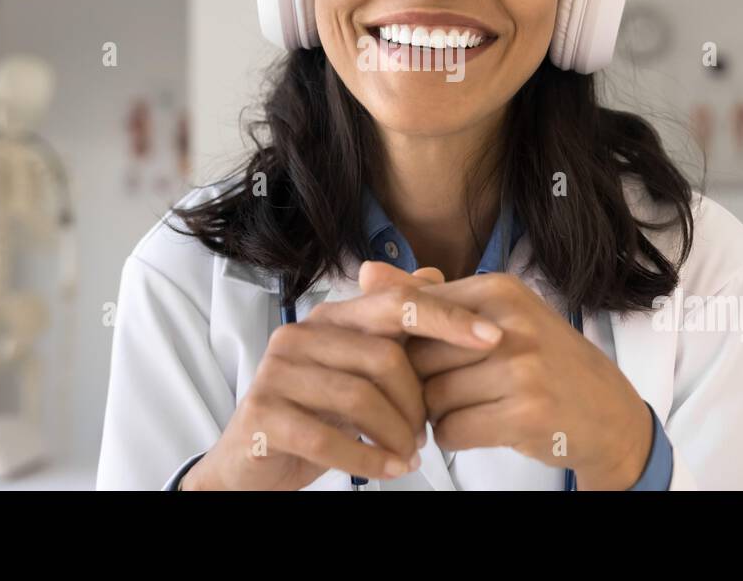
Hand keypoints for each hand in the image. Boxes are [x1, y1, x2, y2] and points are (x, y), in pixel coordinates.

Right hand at [185, 266, 501, 489]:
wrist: (250, 462)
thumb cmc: (315, 414)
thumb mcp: (358, 370)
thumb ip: (392, 328)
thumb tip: (434, 274)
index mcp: (328, 318)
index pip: (394, 303)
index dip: (446, 318)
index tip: (492, 338)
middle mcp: (300, 335)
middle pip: (384, 356)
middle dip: (417, 401)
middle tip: (427, 433)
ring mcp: (277, 373)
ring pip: (360, 398)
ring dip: (396, 434)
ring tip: (410, 454)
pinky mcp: (263, 414)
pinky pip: (327, 437)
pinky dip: (368, 458)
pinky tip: (390, 469)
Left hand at [359, 265, 654, 489]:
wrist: (608, 413)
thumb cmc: (544, 362)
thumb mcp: (493, 317)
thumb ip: (429, 299)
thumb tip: (366, 274)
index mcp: (498, 290)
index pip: (417, 312)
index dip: (406, 344)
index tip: (416, 358)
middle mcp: (509, 323)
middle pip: (418, 358)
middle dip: (421, 383)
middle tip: (449, 389)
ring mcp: (520, 368)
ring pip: (431, 397)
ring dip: (437, 413)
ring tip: (468, 407)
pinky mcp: (524, 413)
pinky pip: (451, 430)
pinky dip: (453, 436)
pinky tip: (477, 427)